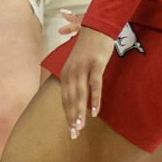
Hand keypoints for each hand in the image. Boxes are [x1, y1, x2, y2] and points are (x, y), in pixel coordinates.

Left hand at [55, 19, 114, 138]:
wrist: (96, 26)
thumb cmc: (89, 46)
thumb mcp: (79, 62)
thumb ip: (76, 76)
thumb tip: (78, 92)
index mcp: (66, 73)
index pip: (65, 98)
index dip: (67, 114)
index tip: (70, 129)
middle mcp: (71, 72)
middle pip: (70, 99)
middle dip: (72, 118)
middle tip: (74, 134)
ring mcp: (83, 68)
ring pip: (80, 95)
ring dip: (80, 112)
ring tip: (80, 127)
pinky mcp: (95, 65)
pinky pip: (94, 85)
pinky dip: (94, 99)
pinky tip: (95, 112)